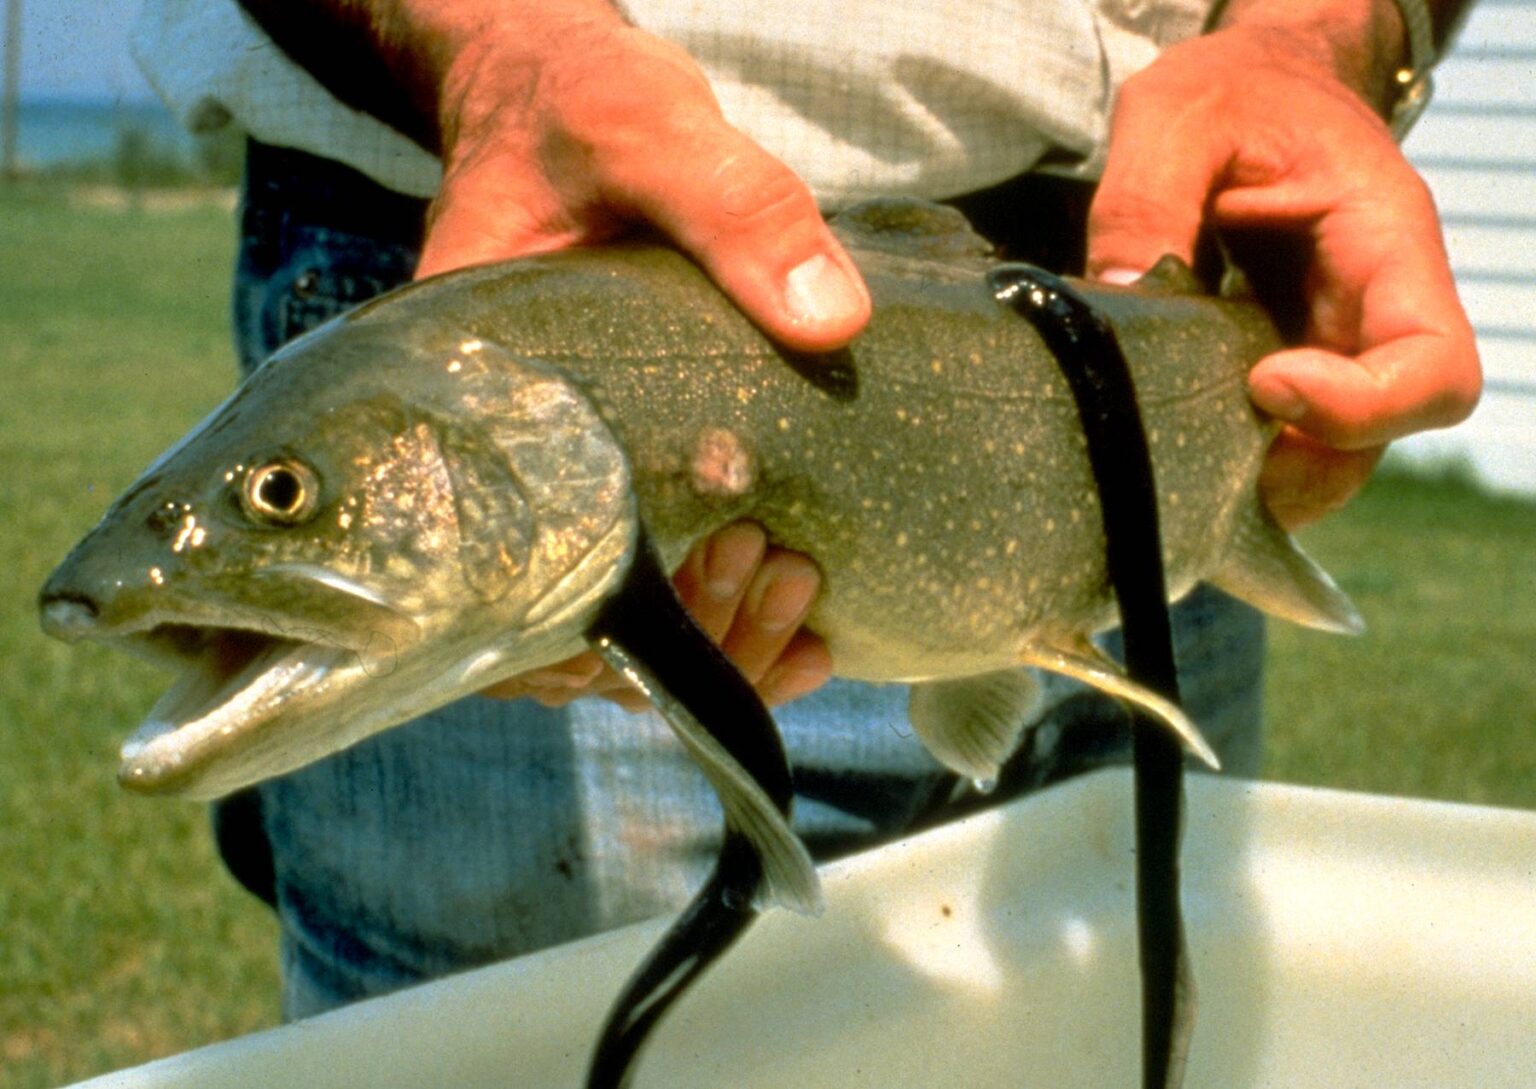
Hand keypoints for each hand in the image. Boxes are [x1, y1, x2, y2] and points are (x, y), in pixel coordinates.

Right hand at [388, 5, 855, 707]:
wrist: (560, 104)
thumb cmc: (577, 115)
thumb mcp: (646, 136)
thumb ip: (731, 211)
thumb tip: (832, 320)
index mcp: (471, 402)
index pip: (492, 577)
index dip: (582, 636)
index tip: (697, 580)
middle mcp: (504, 466)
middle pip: (566, 635)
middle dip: (685, 637)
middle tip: (771, 568)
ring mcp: (565, 480)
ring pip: (616, 633)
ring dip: (714, 645)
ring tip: (795, 591)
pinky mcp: (624, 476)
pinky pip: (659, 593)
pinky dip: (729, 633)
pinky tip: (807, 636)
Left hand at [1085, 17, 1479, 527]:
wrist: (1253, 85)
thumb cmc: (1234, 90)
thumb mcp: (1178, 116)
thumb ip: (1146, 199)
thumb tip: (1115, 295)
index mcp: (1382, 246)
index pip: (1432, 367)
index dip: (1361, 408)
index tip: (1265, 383)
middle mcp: (1368, 314)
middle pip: (1372, 443)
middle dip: (1289, 470)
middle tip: (1195, 456)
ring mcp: (1325, 349)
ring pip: (1320, 459)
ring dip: (1249, 479)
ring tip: (1168, 455)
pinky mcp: (1276, 365)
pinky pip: (1271, 440)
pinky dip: (1222, 459)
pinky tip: (1160, 437)